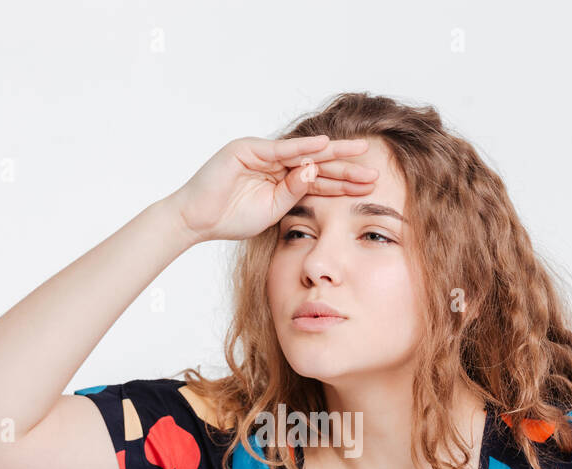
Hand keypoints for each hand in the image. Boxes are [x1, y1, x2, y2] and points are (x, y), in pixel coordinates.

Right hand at [165, 135, 377, 243]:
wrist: (197, 220)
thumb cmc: (230, 219)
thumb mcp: (272, 211)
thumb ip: (295, 194)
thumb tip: (316, 173)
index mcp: (284, 180)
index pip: (320, 180)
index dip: (345, 184)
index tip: (371, 188)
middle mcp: (276, 163)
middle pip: (318, 163)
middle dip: (346, 167)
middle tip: (374, 169)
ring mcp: (262, 153)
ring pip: (304, 153)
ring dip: (332, 153)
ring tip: (358, 151)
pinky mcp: (247, 149)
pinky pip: (280, 149)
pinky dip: (302, 148)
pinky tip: (325, 146)